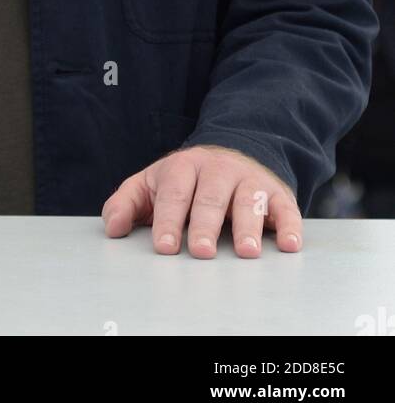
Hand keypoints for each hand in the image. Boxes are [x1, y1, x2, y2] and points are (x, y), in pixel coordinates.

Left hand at [102, 143, 301, 257]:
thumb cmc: (186, 179)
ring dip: (248, 226)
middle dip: (205, 224)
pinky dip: (290, 226)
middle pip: (210, 198)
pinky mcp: (276, 193)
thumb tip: (113, 229)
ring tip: (246, 251)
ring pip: (248, 201)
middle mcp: (217, 170)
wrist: (234, 150)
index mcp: (182, 167)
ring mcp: (249, 180)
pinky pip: (285, 209)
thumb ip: (127, 203)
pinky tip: (289, 245)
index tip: (164, 246)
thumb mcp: (152, 183)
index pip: (173, 194)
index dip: (168, 220)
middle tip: (202, 251)